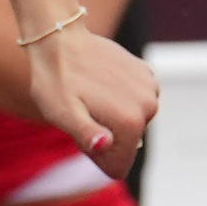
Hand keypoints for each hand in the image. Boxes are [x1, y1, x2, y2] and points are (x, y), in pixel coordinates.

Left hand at [28, 17, 158, 175]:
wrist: (59, 38)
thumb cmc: (55, 81)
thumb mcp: (62, 114)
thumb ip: (85, 134)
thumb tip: (105, 145)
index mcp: (129, 122)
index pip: (118, 166)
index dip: (95, 156)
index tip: (80, 131)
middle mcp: (148, 107)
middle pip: (126, 146)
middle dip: (105, 137)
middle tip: (82, 112)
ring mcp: (151, 89)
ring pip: (133, 125)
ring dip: (113, 118)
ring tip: (92, 98)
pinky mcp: (147, 74)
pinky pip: (137, 103)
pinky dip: (122, 99)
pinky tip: (103, 85)